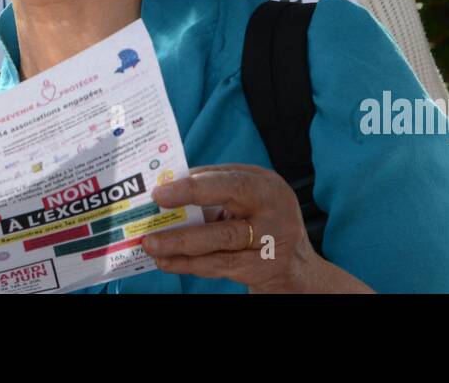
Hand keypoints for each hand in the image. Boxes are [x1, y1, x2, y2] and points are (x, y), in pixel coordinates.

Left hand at [141, 163, 371, 292]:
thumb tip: (168, 189)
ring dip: (180, 242)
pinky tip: (167, 262)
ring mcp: (273, 239)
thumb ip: (217, 194)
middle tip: (154, 206)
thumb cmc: (262, 230)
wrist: (298, 272)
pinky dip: (189, 264)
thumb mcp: (247, 205)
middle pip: (231, 196)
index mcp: (267, 184)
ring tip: (151, 244)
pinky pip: (220, 265)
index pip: (230, 176)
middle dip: (189, 198)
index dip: (194, 181)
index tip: (162, 189)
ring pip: (221, 238)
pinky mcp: (265, 268)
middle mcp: (275, 207)